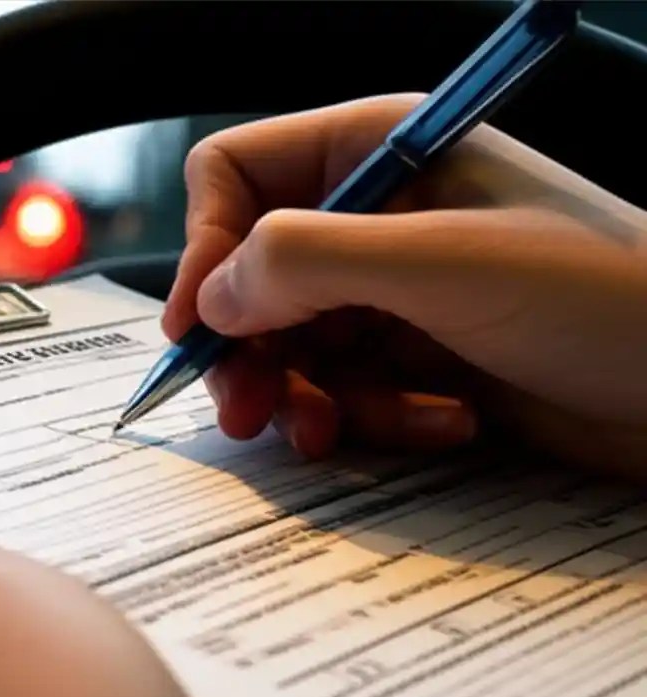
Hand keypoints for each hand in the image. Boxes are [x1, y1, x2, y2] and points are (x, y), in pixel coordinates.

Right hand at [165, 93, 646, 478]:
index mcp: (376, 154)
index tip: (200, 328)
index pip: (235, 177)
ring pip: (291, 344)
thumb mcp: (445, 266)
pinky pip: (348, 388)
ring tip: (333, 433)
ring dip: (308, 398)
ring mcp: (398, 288)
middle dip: (249, 349)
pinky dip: (375, 417)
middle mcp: (376, 216)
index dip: (204, 249)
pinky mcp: (421, 354)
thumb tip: (211, 296)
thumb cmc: (607, 298)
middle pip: (250, 274)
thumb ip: (308, 263)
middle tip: (250, 411)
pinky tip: (438, 423)